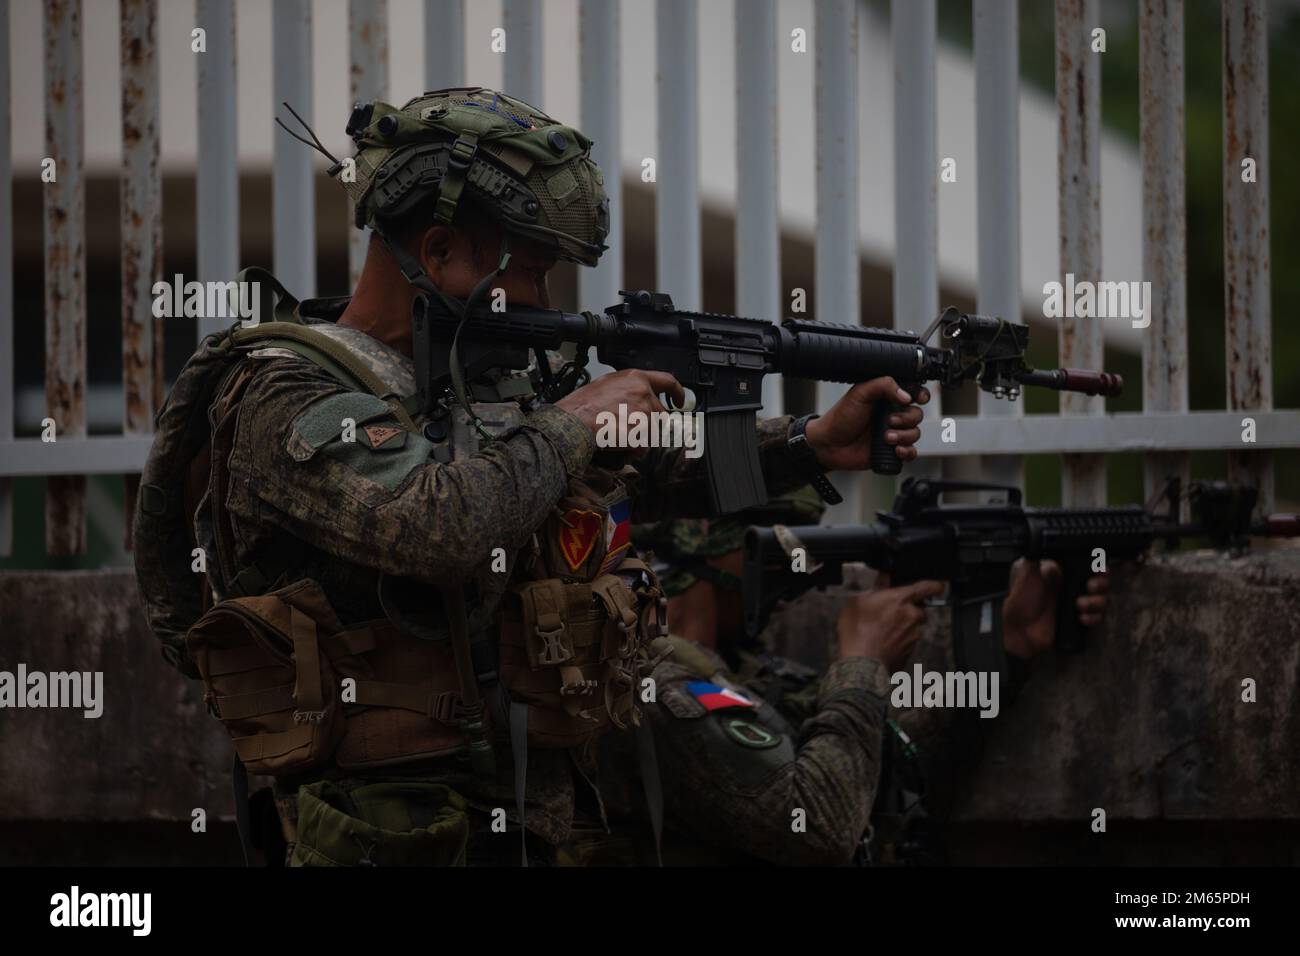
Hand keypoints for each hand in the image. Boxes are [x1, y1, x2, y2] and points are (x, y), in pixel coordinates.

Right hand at [556, 369, 685, 453]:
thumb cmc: (582, 406)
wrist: (572, 422)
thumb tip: (637, 396)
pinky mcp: (641, 433)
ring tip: (616, 434)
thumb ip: (628, 388)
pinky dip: (632, 450)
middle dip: (647, 424)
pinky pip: (643, 447)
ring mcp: (644, 413)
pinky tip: (616, 443)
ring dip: (638, 438)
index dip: (678, 392)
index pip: (668, 382)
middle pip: (659, 414)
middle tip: (626, 427)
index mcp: (635, 378)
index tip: (680, 401)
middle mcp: (643, 393)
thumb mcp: (607, 384)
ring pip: (651, 432)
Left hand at [802, 377, 930, 471]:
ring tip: (886, 437)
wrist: (828, 444)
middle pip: (917, 415)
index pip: (913, 393)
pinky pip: (910, 452)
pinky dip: (907, 451)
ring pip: (915, 434)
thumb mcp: (860, 393)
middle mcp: (892, 415)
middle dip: (906, 419)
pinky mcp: (891, 451)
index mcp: (887, 398)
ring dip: (904, 436)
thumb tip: (906, 396)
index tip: (918, 398)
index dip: (920, 395)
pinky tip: (896, 450)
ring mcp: (893, 433)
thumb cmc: (841, 417)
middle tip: (889, 421)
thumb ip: (883, 385)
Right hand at [836, 574, 944, 671]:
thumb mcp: (858, 602)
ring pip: (913, 626)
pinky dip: (899, 640)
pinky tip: (882, 642)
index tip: (937, 585)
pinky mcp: (910, 651)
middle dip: (908, 610)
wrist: (861, 664)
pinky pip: (908, 641)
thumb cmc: (857, 632)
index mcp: (901, 599)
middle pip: (919, 609)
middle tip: (890, 613)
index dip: (935, 585)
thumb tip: (884, 578)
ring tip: (881, 631)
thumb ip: (876, 588)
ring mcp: (913, 635)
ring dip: (902, 626)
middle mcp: (912, 616)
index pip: (928, 587)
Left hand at [1001, 559, 1110, 658]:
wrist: (1018, 630)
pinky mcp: (1078, 621)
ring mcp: (1076, 604)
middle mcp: (1071, 587)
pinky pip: (1097, 618)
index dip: (1097, 566)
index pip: (1088, 565)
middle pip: (1100, 582)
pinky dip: (1094, 617)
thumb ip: (1037, 555)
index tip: (1097, 568)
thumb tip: (1045, 540)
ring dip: (1096, 602)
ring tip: (1080, 605)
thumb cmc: (1019, 601)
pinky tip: (1081, 618)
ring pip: (1101, 600)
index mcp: (1062, 573)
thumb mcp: (1026, 572)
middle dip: (1101, 583)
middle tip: (1091, 587)